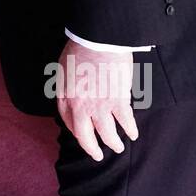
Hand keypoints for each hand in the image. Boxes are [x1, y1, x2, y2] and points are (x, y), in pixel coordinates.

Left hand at [54, 38, 138, 161]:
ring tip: (118, 147)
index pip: (68, 121)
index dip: (76, 130)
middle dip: (92, 148)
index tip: (83, 134)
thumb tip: (70, 96)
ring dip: (113, 143)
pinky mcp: (118, 100)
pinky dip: (130, 129)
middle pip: (84, 136)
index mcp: (65, 96)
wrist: (99, 40)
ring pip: (107, 133)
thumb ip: (65, 85)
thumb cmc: (80, 49)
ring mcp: (99, 105)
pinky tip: (133, 133)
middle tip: (97, 155)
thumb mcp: (63, 68)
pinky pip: (125, 121)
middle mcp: (80, 105)